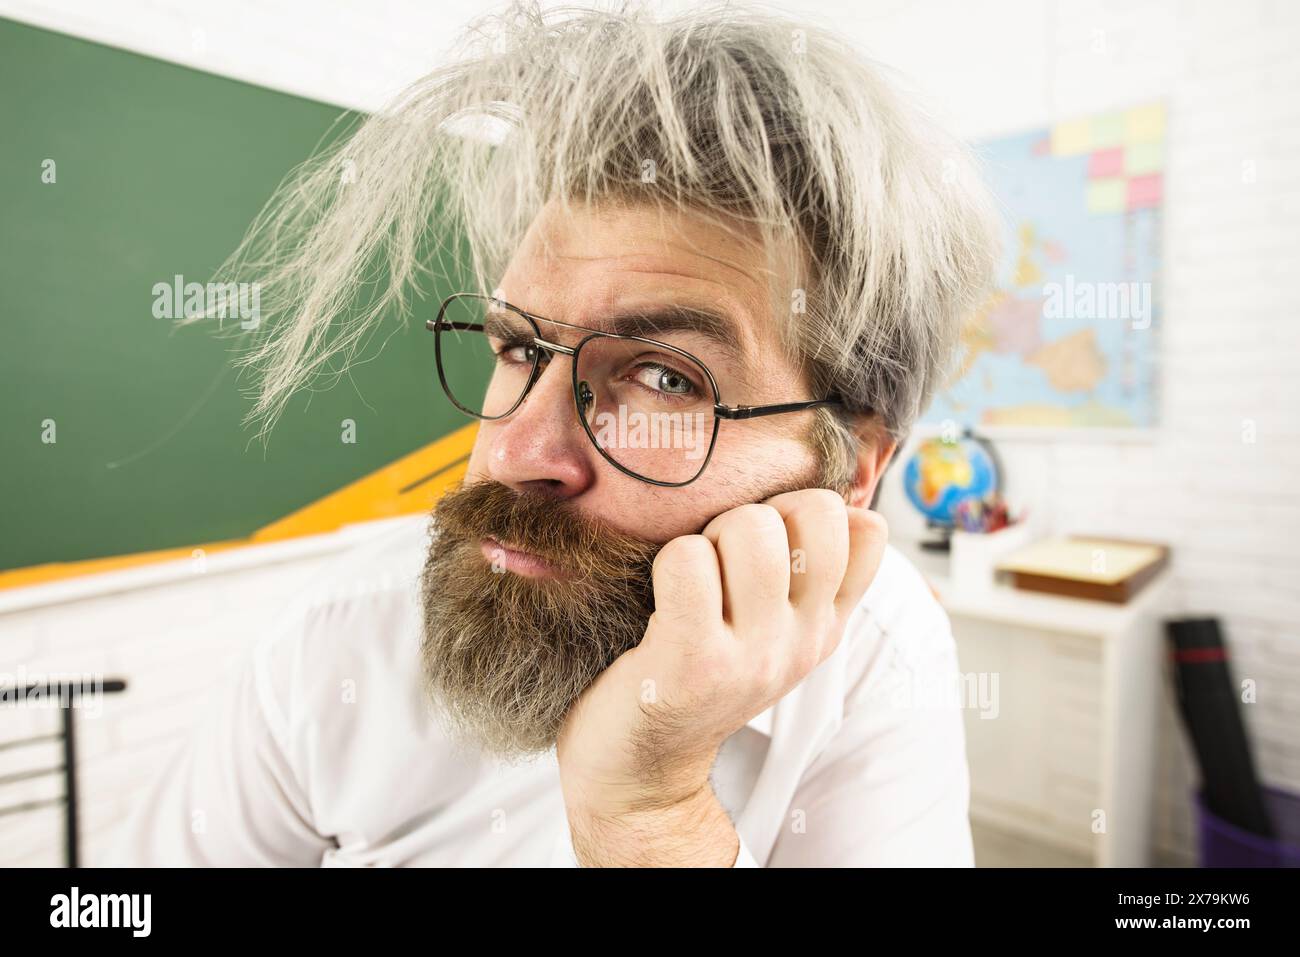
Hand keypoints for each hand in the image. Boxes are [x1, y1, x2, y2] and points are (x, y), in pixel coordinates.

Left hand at [556, 489, 888, 860]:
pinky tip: (660, 601)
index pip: (867, 530)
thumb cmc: (699, 674)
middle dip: (754, 512)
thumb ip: (819, 575)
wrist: (640, 764)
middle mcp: (804, 641)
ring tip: (690, 578)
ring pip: (751, 527)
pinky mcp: (694, 663)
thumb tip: (864, 512)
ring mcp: (754, 656)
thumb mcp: (774, 630)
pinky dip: (667, 562)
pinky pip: (688, 559)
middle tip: (717, 558)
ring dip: (708, 534)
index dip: (807, 507)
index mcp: (826, 625)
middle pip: (811, 513)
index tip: (766, 538)